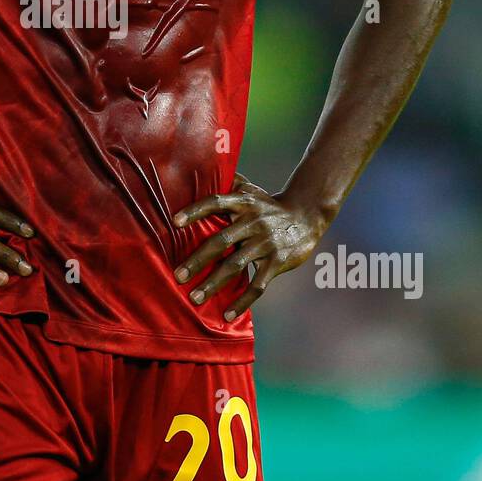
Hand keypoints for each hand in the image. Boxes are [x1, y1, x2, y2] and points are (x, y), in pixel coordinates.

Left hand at [172, 174, 327, 321]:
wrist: (307, 215)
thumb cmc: (269, 204)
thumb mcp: (251, 189)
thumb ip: (229, 180)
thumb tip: (205, 165)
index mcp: (243, 203)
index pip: (216, 202)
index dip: (196, 210)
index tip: (174, 222)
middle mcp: (253, 222)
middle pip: (221, 241)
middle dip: (197, 260)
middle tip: (178, 276)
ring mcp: (266, 243)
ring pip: (236, 266)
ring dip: (214, 284)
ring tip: (195, 298)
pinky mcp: (278, 262)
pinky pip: (257, 285)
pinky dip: (243, 302)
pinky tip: (228, 315)